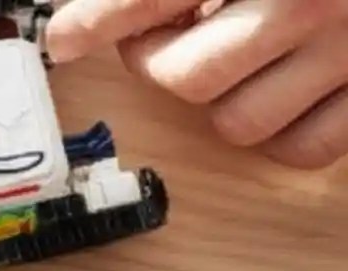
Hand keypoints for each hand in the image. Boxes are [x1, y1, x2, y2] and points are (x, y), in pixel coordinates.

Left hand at [48, 0, 347, 167]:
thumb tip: (89, 4)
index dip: (98, 19)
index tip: (63, 39)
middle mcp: (312, 1)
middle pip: (185, 77)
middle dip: (158, 62)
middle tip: (162, 37)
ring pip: (236, 123)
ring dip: (218, 97)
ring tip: (232, 53)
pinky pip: (302, 150)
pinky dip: (279, 131)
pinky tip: (281, 87)